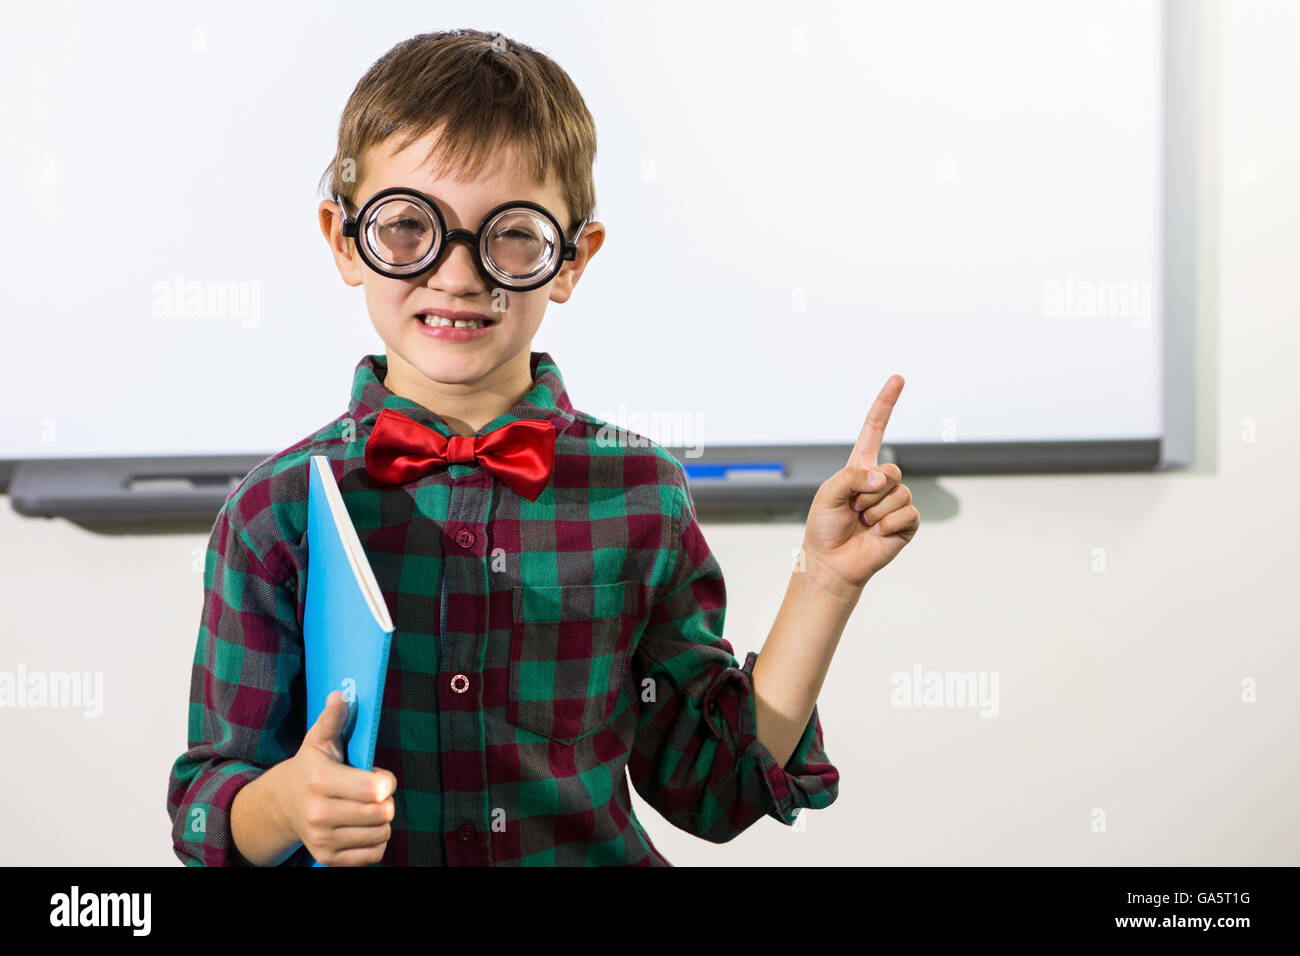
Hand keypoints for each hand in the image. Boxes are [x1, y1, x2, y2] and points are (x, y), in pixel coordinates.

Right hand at [274, 689, 396, 865]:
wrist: (282, 805)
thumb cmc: (309, 768)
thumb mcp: (319, 740)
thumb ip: (333, 718)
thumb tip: (341, 694)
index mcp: (320, 782)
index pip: (376, 789)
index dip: (386, 781)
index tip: (377, 776)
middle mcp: (318, 814)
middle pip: (382, 813)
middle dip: (384, 800)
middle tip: (371, 793)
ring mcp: (322, 840)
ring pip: (381, 834)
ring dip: (381, 821)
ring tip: (363, 808)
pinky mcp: (327, 858)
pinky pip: (373, 856)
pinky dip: (375, 842)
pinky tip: (361, 827)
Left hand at [802, 374, 919, 596]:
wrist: (832, 562)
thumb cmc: (825, 527)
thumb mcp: (828, 494)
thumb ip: (852, 477)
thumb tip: (883, 478)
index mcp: (860, 467)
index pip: (875, 429)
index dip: (886, 403)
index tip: (898, 378)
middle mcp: (880, 481)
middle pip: (890, 470)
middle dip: (868, 492)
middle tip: (854, 510)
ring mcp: (895, 501)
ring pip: (897, 493)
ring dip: (874, 512)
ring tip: (863, 523)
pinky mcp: (906, 523)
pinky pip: (905, 514)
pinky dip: (887, 525)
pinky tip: (876, 535)